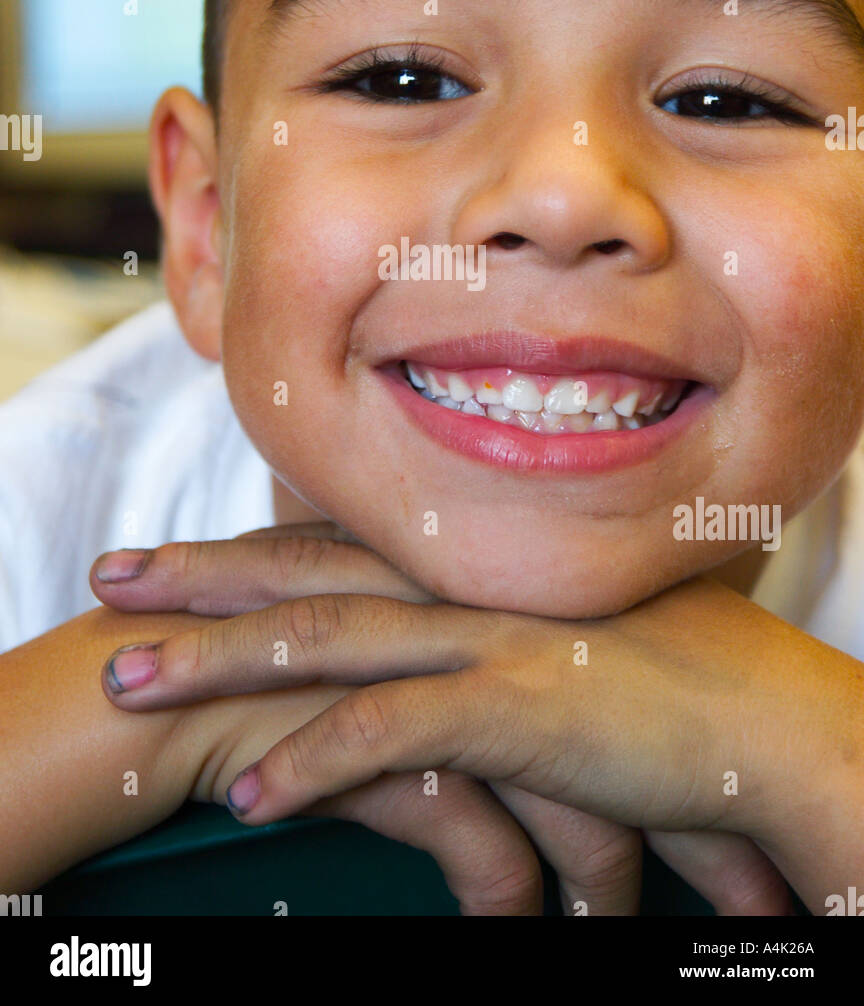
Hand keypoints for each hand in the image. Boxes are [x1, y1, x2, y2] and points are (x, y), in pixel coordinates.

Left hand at [92, 530, 798, 913]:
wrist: (761, 711)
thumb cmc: (659, 678)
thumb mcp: (547, 640)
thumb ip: (476, 637)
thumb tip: (418, 656)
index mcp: (468, 565)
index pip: (330, 546)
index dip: (240, 549)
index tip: (161, 557)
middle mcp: (466, 587)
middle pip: (306, 575)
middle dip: (197, 580)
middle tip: (104, 583)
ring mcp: (489, 639)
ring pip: (327, 641)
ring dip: (220, 665)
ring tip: (130, 688)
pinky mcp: (522, 705)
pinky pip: (396, 734)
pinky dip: (318, 761)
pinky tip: (252, 795)